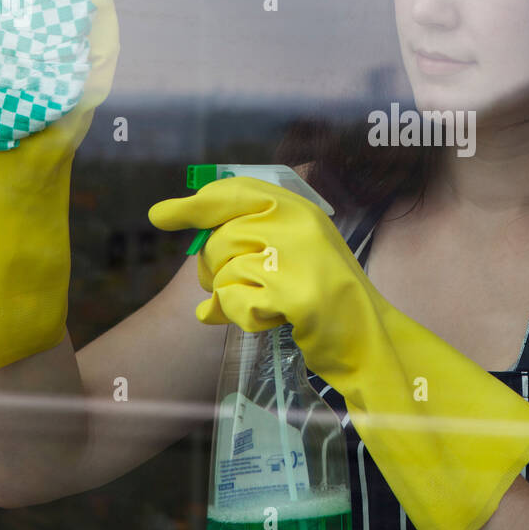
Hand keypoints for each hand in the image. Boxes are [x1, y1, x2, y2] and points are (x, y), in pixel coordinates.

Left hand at [147, 177, 380, 372]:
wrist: (368, 336)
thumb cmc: (325, 295)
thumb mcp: (297, 250)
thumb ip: (256, 234)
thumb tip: (195, 224)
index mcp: (300, 208)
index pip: (235, 193)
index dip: (194, 205)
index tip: (160, 215)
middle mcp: (298, 224)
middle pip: (221, 240)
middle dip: (216, 269)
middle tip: (240, 287)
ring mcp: (297, 258)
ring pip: (224, 271)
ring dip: (233, 296)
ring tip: (265, 305)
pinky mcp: (293, 294)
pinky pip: (235, 300)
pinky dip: (240, 315)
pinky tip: (267, 319)